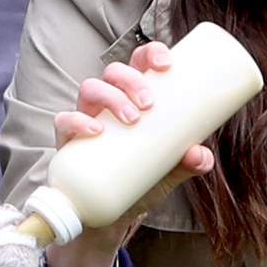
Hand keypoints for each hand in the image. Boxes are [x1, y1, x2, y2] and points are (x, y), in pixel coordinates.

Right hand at [44, 42, 214, 266]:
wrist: (108, 214)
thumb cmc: (140, 179)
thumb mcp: (167, 171)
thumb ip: (187, 163)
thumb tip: (202, 155)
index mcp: (132, 96)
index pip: (138, 61)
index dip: (150, 52)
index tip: (167, 63)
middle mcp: (107, 101)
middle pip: (113, 71)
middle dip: (131, 79)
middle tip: (149, 104)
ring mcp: (84, 117)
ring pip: (90, 88)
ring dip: (110, 97)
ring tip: (131, 118)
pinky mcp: (67, 140)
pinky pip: (64, 121)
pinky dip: (77, 121)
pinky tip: (95, 130)